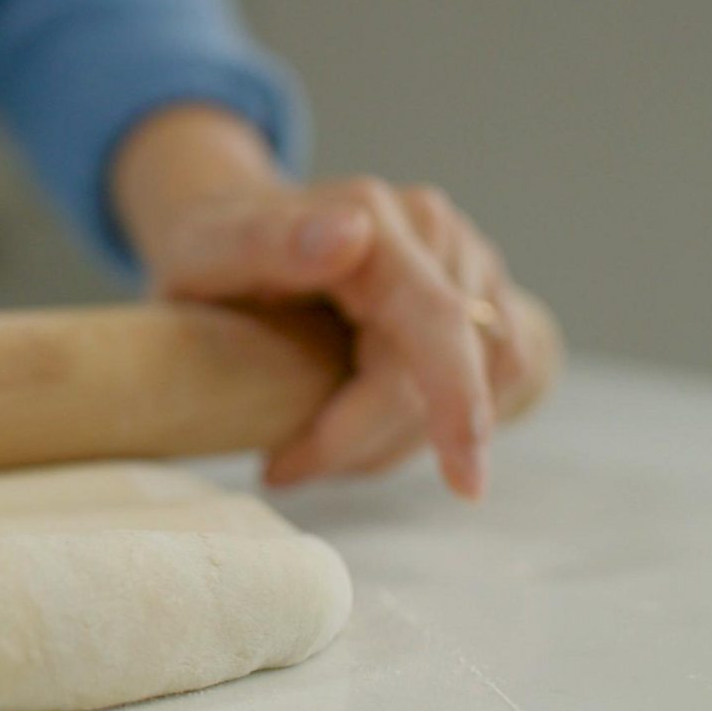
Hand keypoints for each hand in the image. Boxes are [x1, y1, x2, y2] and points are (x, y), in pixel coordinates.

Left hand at [113, 107, 560, 498]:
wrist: (231, 223)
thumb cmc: (211, 247)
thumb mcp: (210, 249)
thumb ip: (269, 243)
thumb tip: (351, 236)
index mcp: (377, 223)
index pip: (438, 325)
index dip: (455, 408)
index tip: (463, 487)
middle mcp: (439, 235)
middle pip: (449, 373)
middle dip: (372, 442)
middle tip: (284, 466)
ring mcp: (469, 263)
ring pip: (485, 386)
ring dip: (403, 440)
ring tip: (321, 444)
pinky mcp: (481, 294)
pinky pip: (501, 378)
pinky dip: (440, 423)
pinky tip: (371, 426)